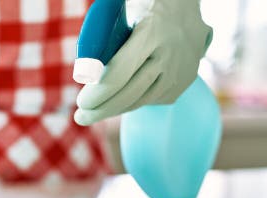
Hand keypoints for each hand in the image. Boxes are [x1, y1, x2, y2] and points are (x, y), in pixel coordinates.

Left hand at [75, 0, 211, 125]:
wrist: (185, 8)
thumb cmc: (143, 8)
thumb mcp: (122, 12)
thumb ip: (103, 38)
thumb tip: (84, 73)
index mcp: (151, 32)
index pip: (119, 73)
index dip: (98, 93)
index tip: (81, 103)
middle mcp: (169, 54)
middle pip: (129, 93)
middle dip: (101, 110)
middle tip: (81, 117)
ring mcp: (179, 71)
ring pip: (139, 101)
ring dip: (113, 110)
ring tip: (92, 113)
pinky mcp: (182, 82)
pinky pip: (150, 100)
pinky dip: (131, 102)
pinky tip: (118, 99)